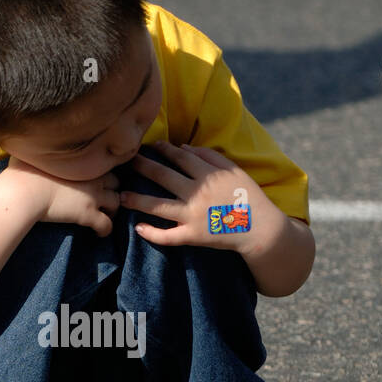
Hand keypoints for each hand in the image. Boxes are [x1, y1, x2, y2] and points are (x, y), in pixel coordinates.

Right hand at [3, 158, 120, 237]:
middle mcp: (92, 177)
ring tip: (104, 215)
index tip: (94, 179)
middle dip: (112, 189)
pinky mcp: (88, 215)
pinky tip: (99, 234)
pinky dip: (105, 230)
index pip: (103, 164)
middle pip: (115, 182)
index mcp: (82, 162)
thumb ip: (41, 149)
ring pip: (116, 203)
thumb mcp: (34, 152)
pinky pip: (107, 225)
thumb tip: (30, 142)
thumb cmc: (23, 171)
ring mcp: (92, 196)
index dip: (100, 173)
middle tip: (102, 197)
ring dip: (112, 209)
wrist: (23, 192)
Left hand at [118, 141, 281, 251]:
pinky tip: (138, 229)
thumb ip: (210, 156)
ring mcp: (194, 216)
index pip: (181, 157)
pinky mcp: (193, 236)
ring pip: (159, 206)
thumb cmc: (248, 196)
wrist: (261, 228)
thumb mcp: (234, 170)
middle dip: (143, 167)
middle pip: (164, 176)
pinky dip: (152, 234)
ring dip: (138, 200)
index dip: (164, 150)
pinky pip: (168, 236)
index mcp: (208, 175)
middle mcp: (198, 193)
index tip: (151, 146)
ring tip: (120, 196)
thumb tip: (183, 147)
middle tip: (126, 161)